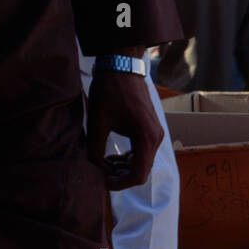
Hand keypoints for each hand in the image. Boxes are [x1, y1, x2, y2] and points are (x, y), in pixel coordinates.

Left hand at [86, 71, 162, 190]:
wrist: (122, 65)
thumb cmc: (110, 90)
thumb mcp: (98, 121)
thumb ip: (95, 148)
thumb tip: (92, 169)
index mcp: (146, 138)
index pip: (138, 175)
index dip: (120, 183)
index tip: (103, 182)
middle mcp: (155, 139)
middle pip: (141, 170)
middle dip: (120, 175)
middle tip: (99, 172)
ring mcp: (155, 134)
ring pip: (141, 162)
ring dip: (123, 167)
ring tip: (102, 163)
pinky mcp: (150, 129)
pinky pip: (142, 151)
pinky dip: (128, 158)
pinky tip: (111, 155)